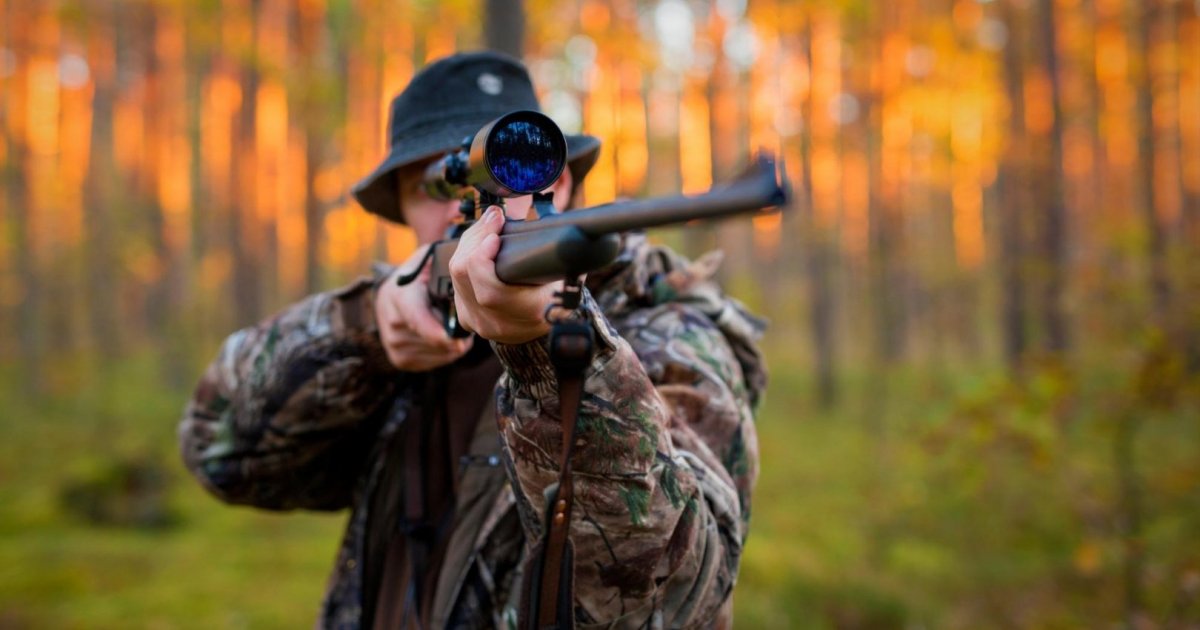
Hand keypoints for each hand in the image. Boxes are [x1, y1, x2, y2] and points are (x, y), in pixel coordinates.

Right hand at [375, 244, 472, 370]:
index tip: (458, 341)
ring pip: (436, 354)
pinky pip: (432, 363)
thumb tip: (468, 271)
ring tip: (454, 328)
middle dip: (454, 335)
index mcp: (399, 296)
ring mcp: (393, 343)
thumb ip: (446, 265)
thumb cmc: (420, 276)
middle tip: (466, 323)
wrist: (395, 293)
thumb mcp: (429, 261)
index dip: (437, 333)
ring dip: (452, 346)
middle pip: (432, 341)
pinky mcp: (398, 359)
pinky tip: (445, 339)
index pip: (417, 319)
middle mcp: (391, 322)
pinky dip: (445, 354)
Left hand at [448, 206, 559, 344]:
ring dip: (469, 244)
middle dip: (476, 238)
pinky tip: (478, 243)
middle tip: (493, 217)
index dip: (484, 259)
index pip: (491, 292)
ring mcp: (479, 322)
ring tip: (488, 225)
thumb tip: (542, 228)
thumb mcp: (568, 274)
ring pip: (456, 275)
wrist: (549, 320)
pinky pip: (455, 282)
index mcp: (530, 314)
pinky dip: (464, 257)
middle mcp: (500, 323)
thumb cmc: (561, 292)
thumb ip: (556, 255)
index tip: (496, 235)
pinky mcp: (466, 317)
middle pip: (465, 276)